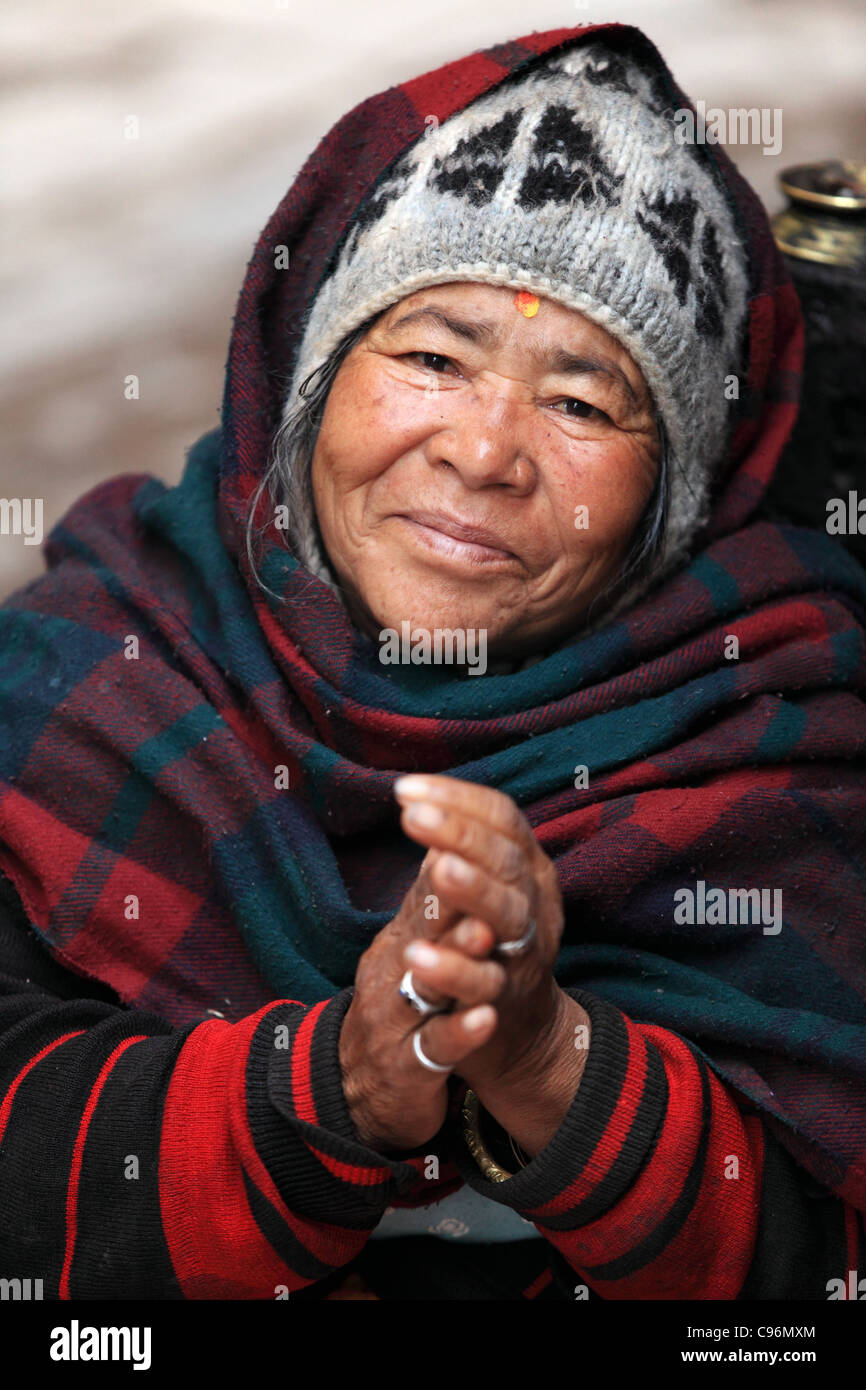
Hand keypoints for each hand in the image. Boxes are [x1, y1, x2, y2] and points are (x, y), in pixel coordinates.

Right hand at [338, 845, 507, 1153]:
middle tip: (459, 861)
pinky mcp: (409, 1068)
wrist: (356, 1094)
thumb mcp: (407, 949)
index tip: (456, 816)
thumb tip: (446, 841)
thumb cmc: (397, 1009)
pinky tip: (486, 1018)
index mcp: (404, 938)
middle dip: (448, 894)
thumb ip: (429, 902)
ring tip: (481, 933)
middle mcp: (397, 971)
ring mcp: (400, 1020)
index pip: (427, 888)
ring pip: (428, 985)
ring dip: (455, 958)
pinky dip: (462, 1032)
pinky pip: (437, 1048)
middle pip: (425, 926)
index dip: (443, 853)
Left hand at [393, 775, 589, 1155]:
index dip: (457, 799)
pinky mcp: (505, 1001)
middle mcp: (534, 904)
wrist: (523, 1034)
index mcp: (528, 869)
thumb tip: (420, 801)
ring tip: (436, 869)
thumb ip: (458, 854)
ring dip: (473, 891)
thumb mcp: (484, 892)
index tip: (403, 789)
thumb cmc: (493, 946)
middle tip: (414, 816)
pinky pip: (483, 983)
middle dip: (461, 834)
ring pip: (507, 916)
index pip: (502, 817)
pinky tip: (418, 954)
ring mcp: (524, 953)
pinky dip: (455, 970)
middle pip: (505, 859)